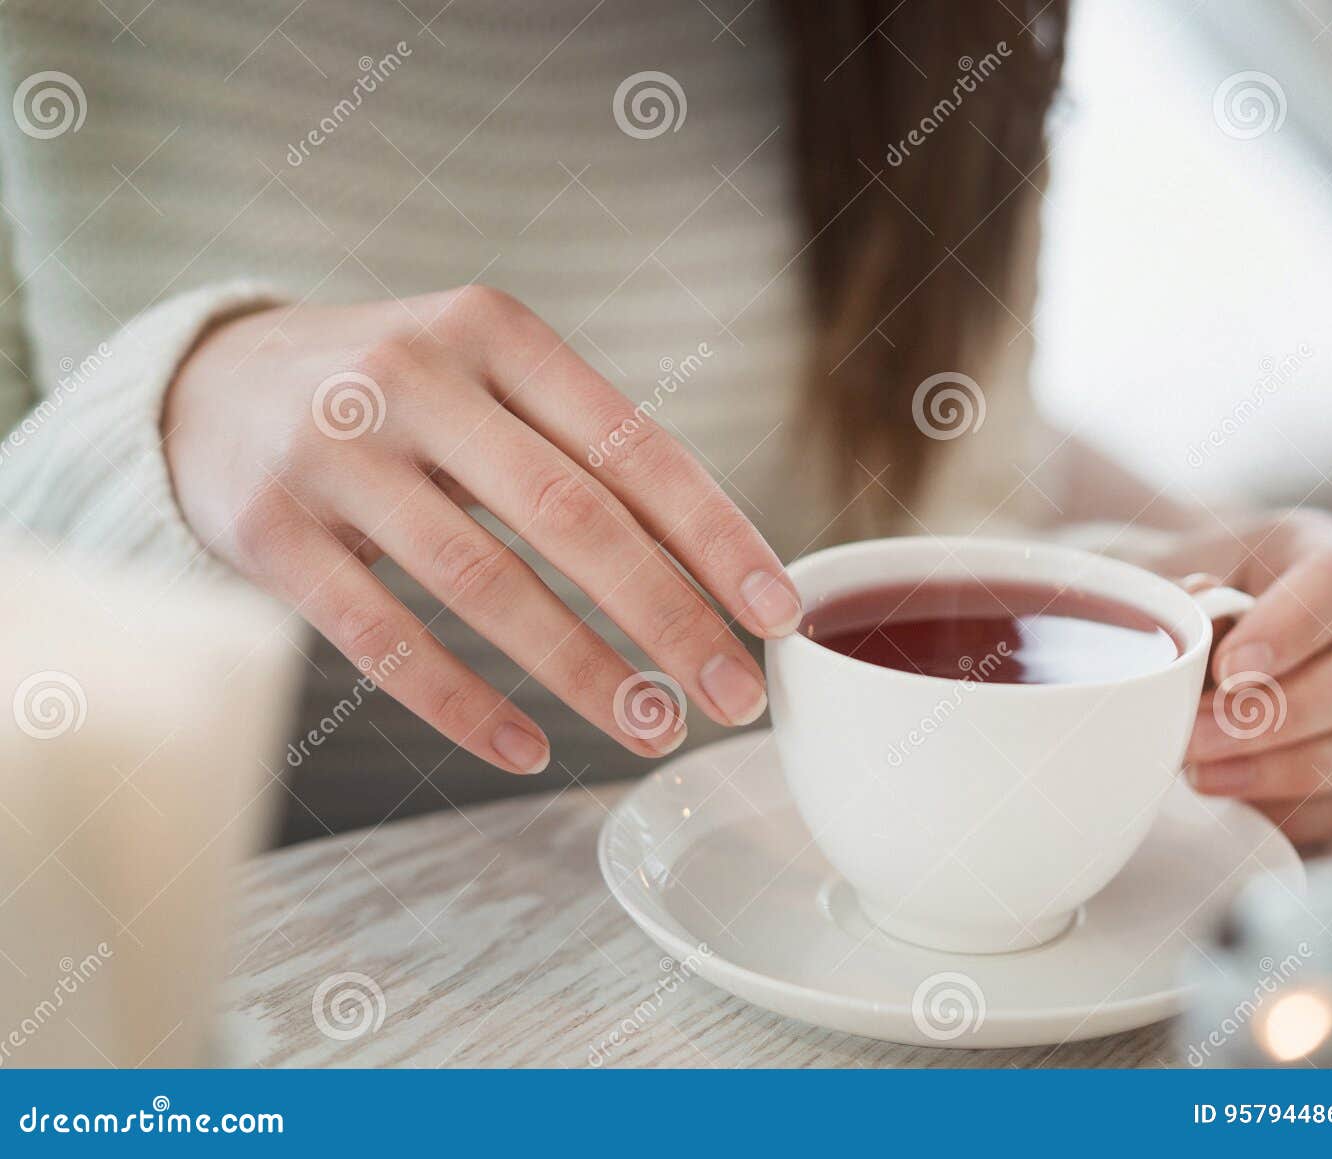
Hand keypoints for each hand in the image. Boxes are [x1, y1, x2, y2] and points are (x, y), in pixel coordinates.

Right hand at [163, 286, 801, 774]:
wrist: (210, 382)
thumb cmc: (395, 394)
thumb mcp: (485, 376)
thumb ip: (578, 448)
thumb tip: (711, 569)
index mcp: (493, 333)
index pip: (631, 445)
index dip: (714, 536)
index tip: (775, 614)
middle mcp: (414, 377)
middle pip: (571, 518)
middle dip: (668, 619)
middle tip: (734, 697)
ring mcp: (335, 453)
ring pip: (484, 584)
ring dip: (584, 671)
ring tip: (654, 729)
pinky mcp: (268, 531)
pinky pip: (382, 640)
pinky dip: (463, 705)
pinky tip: (529, 748)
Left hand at [1156, 511, 1331, 847]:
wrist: (1153, 626)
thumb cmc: (1155, 593)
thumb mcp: (1151, 574)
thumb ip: (1173, 595)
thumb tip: (1196, 610)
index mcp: (1310, 552)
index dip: (1291, 628)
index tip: (1228, 669)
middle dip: (1285, 715)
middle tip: (1198, 734)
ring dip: (1283, 770)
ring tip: (1199, 774)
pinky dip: (1287, 812)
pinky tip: (1227, 803)